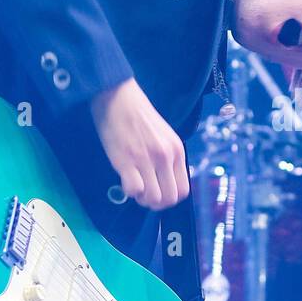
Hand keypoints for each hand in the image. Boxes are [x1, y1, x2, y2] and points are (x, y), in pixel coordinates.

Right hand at [92, 78, 189, 210]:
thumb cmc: (138, 115)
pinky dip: (129, 192)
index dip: (170, 199)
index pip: (184, 191)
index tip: (158, 193)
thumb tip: (165, 180)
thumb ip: (168, 156)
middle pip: (169, 199)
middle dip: (156, 204)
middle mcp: (165, 156)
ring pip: (153, 198)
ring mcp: (147, 159)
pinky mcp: (126, 160)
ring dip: (142, 199)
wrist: (117, 96)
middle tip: (144, 195)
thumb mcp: (163, 135)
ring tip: (134, 187)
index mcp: (177, 150)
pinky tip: (124, 181)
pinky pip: (133, 190)